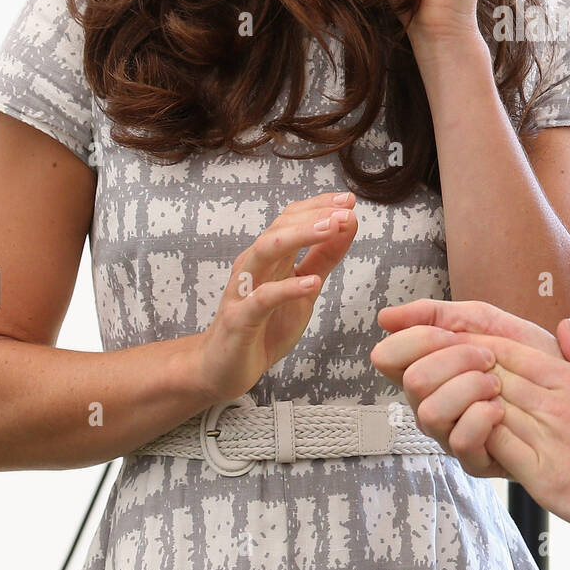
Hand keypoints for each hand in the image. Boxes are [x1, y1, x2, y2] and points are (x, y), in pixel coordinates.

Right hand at [194, 192, 358, 403]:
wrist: (222, 369)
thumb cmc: (263, 326)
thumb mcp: (302, 288)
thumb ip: (323, 258)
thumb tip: (348, 223)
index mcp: (269, 257)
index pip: (290, 220)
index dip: (318, 207)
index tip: (347, 200)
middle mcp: (254, 266)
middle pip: (279, 229)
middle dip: (313, 216)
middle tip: (344, 210)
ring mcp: (243, 291)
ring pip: (265, 252)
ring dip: (300, 237)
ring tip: (332, 229)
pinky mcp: (239, 320)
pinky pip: (262, 299)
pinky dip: (287, 288)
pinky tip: (312, 282)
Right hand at [370, 298, 560, 477]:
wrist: (568, 383)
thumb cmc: (524, 353)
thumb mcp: (483, 321)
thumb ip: (435, 314)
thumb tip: (384, 317)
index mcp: (425, 371)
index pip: (387, 357)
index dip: (418, 340)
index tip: (454, 335)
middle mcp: (428, 405)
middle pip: (412, 381)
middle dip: (456, 360)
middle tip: (488, 359)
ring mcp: (448, 434)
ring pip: (429, 413)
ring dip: (469, 388)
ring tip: (497, 385)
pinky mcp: (474, 460)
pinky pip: (459, 441)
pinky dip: (482, 416)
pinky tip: (501, 408)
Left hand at [402, 317, 569, 545]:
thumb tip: (565, 327)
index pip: (513, 350)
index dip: (475, 342)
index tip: (446, 335)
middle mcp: (557, 402)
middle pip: (493, 373)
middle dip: (454, 363)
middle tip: (418, 354)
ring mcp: (549, 436)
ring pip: (490, 406)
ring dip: (458, 398)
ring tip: (426, 391)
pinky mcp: (544, 473)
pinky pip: (500, 447)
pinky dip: (475, 436)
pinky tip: (454, 431)